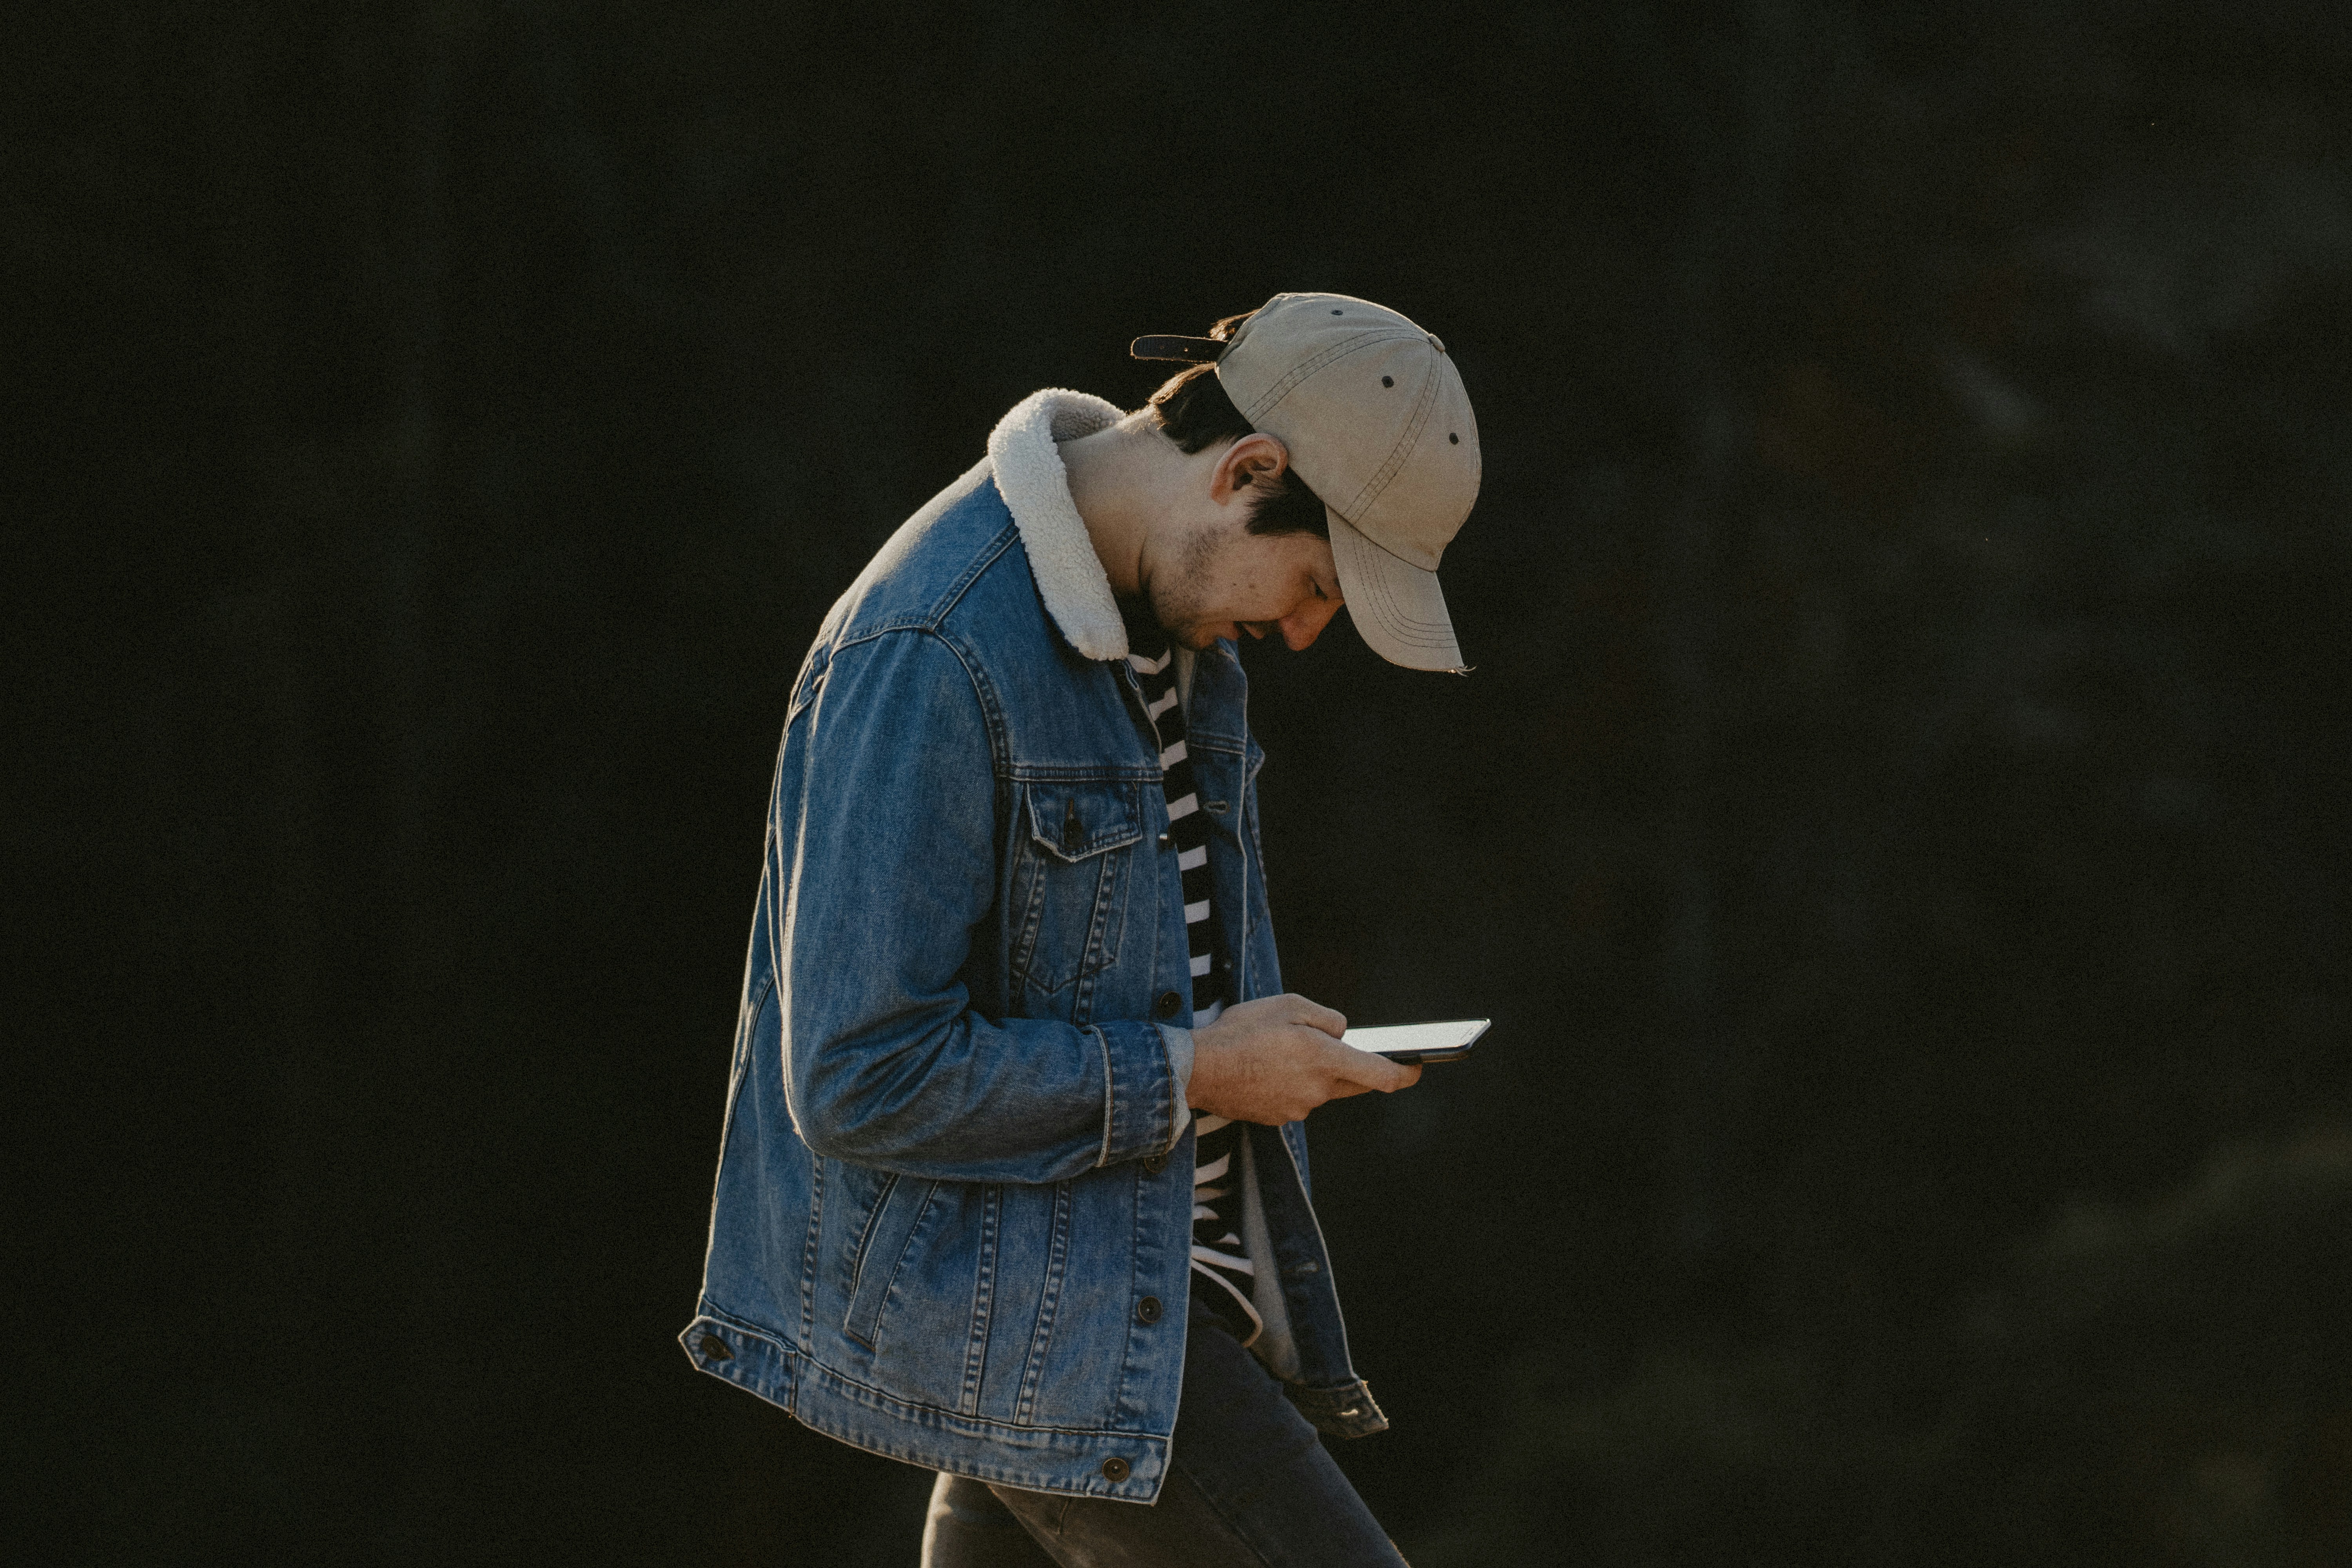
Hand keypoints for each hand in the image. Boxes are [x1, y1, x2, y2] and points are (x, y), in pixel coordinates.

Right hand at [1184, 993, 1420, 1125]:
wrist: (1198, 1069)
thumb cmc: (1242, 1031)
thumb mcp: (1289, 1004)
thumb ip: (1327, 1018)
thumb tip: (1343, 1033)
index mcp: (1326, 1059)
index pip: (1380, 1074)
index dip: (1404, 1073)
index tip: (1417, 1067)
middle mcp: (1318, 1089)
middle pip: (1353, 1083)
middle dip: (1352, 1066)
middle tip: (1327, 1046)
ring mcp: (1299, 1108)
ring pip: (1322, 1089)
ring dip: (1312, 1072)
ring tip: (1275, 1051)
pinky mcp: (1279, 1118)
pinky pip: (1297, 1099)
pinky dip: (1290, 1084)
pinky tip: (1264, 1068)